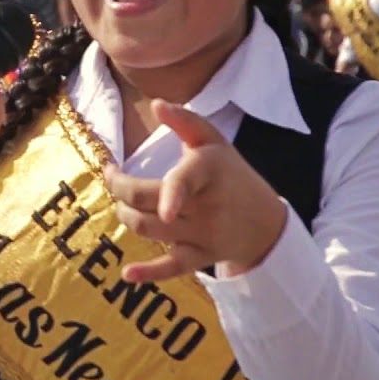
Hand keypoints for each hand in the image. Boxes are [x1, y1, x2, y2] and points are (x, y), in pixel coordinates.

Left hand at [105, 101, 287, 282]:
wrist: (265, 223)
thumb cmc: (232, 174)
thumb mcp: (214, 142)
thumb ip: (186, 121)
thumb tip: (157, 105)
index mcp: (208, 171)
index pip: (182, 181)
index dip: (164, 191)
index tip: (120, 176)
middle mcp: (207, 206)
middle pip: (150, 204)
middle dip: (121, 192)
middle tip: (113, 177)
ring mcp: (203, 235)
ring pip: (150, 229)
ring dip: (125, 216)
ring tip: (123, 204)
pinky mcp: (199, 258)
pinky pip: (171, 268)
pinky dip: (148, 273)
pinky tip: (127, 274)